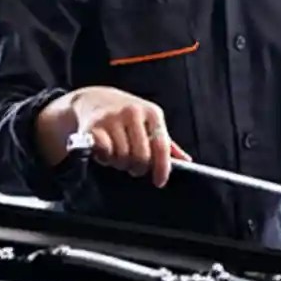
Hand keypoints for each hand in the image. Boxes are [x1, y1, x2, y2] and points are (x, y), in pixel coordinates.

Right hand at [66, 86, 190, 185]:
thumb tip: (186, 161)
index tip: (159, 182)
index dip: (162, 168)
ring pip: (122, 157)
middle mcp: (133, 113)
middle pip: (141, 156)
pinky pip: (104, 153)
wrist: (94, 98)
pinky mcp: (93, 126)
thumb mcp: (150, 122)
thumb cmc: (128, 116)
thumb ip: (166, 142)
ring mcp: (112, 118)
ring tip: (118, 156)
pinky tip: (105, 153)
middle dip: (138, 168)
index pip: (161, 146)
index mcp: (152, 113)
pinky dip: (105, 159)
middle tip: (134, 167)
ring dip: (121, 164)